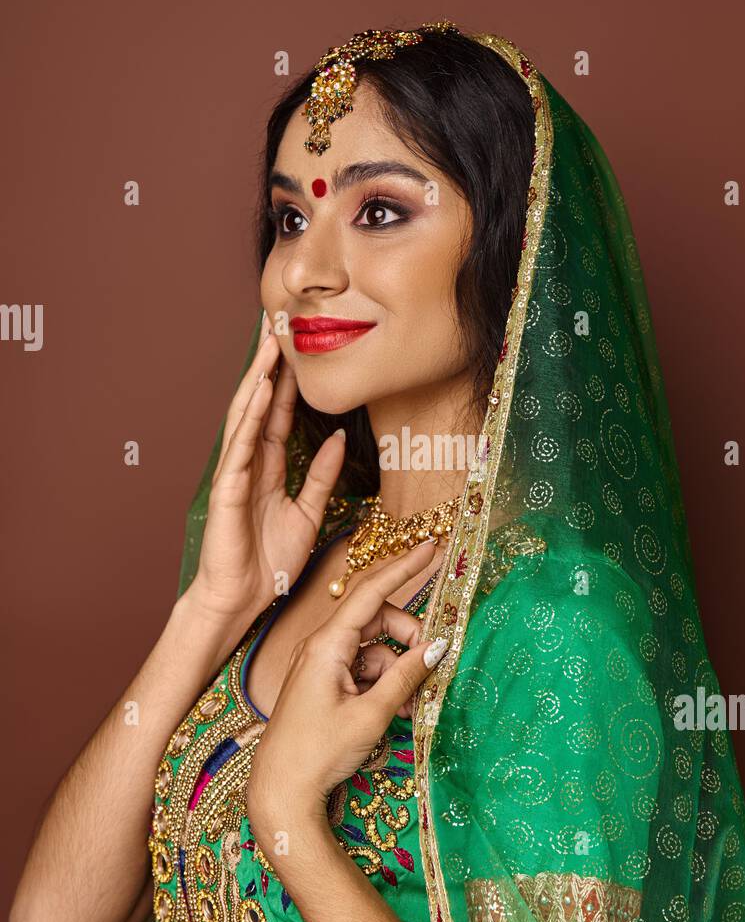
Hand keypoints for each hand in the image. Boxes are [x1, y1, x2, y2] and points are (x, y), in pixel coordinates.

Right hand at [185, 311, 345, 628]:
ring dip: (259, 379)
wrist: (243, 598)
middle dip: (269, 365)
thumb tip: (340, 441)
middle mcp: (249, 463)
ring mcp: (235, 473)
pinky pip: (241, 446)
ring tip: (270, 345)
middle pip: (260, 404)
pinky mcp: (227, 489)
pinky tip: (262, 392)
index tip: (299, 346)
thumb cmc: (270, 562)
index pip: (281, 414)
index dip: (290, 381)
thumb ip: (321, 477)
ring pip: (247, 416)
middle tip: (277, 323)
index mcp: (268, 468)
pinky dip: (251, 417)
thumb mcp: (309, 513)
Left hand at [246, 542, 449, 842]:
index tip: (432, 547)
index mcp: (327, 644)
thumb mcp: (370, 715)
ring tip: (414, 704)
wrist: (280, 791)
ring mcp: (323, 664)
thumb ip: (405, 677)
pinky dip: (387, 682)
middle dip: (410, 637)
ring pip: (377, 647)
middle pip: (379, 620)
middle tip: (434, 664)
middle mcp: (323, 646)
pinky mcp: (326, 682)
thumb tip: (437, 646)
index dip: (404, 566)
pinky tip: (400, 709)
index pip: (371, 590)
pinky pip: (366, 668)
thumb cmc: (317, 753)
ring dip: (401, 668)